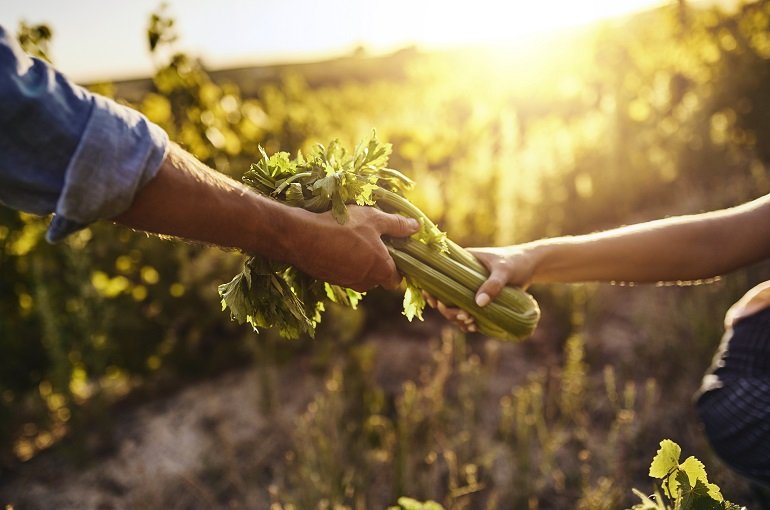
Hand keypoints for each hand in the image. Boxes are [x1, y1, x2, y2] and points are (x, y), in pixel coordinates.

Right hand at [288, 205, 419, 291]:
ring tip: (352, 238)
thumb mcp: (374, 219)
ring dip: (360, 262)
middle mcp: (365, 282)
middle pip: (378, 278)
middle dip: (378, 262)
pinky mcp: (330, 280)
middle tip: (371, 239)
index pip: (396, 279)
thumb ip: (397, 225)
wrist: (301, 237)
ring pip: (360, 276)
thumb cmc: (342, 226)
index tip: (392, 249)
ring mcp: (346, 283)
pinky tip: (336, 243)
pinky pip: (343, 273)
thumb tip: (417, 227)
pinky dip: (343, 262)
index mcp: (381, 270)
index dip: (397, 266)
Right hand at [427, 244, 537, 329]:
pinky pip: (467, 312)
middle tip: (464, 317)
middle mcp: (460, 276)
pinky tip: (474, 327)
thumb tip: (478, 304)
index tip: (436, 304)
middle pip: (444, 297)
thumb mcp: (504, 270)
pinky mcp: (479, 299)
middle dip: (449, 311)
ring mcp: (469, 289)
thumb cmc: (516, 262)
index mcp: (460, 262)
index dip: (431, 291)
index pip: (437, 276)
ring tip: (470, 323)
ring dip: (457, 318)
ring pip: (454, 307)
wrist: (532, 266)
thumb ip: (493, 285)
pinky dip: (467, 322)